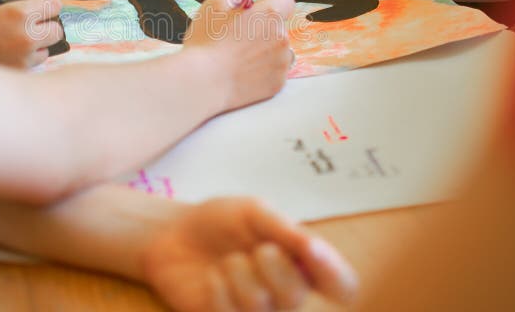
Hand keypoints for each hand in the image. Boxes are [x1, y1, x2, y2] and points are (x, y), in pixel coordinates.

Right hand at [0, 0, 63, 67]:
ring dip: (35, 47)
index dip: (47, 6)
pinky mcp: (17, 78)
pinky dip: (23, 62)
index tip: (42, 8)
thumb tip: (41, 17)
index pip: (54, 5)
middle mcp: (25, 36)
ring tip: (8, 44)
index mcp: (17, 13)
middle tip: (31, 26)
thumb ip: (15, 14)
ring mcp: (23, 60)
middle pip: (57, 30)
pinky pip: (32, 66)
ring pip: (46, 51)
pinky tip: (2, 59)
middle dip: (46, 27)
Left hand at [141, 197, 357, 311]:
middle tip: (257, 248)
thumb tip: (313, 248)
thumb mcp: (254, 212)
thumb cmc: (219, 221)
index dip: (335, 274)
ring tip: (228, 261)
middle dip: (274, 265)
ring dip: (238, 274)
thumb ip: (284, 229)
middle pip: (296, 296)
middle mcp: (286, 294)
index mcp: (302, 265)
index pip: (342, 284)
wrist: (172, 234)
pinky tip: (213, 276)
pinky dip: (218, 289)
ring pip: (259, 305)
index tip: (310, 249)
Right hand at [183, 0, 293, 110]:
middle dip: (264, 32)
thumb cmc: (206, 41)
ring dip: (266, 53)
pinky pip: (275, 73)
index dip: (271, 7)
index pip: (286, 3)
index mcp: (270, 15)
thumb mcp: (213, 5)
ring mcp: (282, 63)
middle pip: (280, 29)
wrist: (204, 81)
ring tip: (240, 60)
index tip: (256, 16)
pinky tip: (243, 74)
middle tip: (239, 40)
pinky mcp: (278, 84)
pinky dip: (263, 73)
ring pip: (279, 52)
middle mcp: (282, 38)